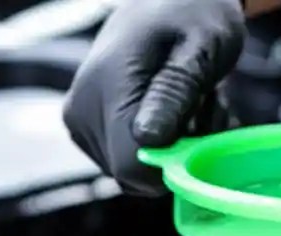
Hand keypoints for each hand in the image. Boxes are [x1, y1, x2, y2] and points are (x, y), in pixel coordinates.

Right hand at [63, 0, 244, 194]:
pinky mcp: (86, 130)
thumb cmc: (193, 15)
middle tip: (201, 107)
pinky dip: (160, 145)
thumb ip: (174, 94)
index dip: (173, 162)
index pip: (132, 167)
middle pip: (134, 175)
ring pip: (134, 172)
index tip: (200, 127)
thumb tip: (148, 140)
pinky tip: (174, 111)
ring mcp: (79, 123)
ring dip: (173, 149)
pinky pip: (128, 162)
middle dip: (177, 154)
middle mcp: (80, 112)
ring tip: (190, 102)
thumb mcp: (200, 46)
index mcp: (104, 89)